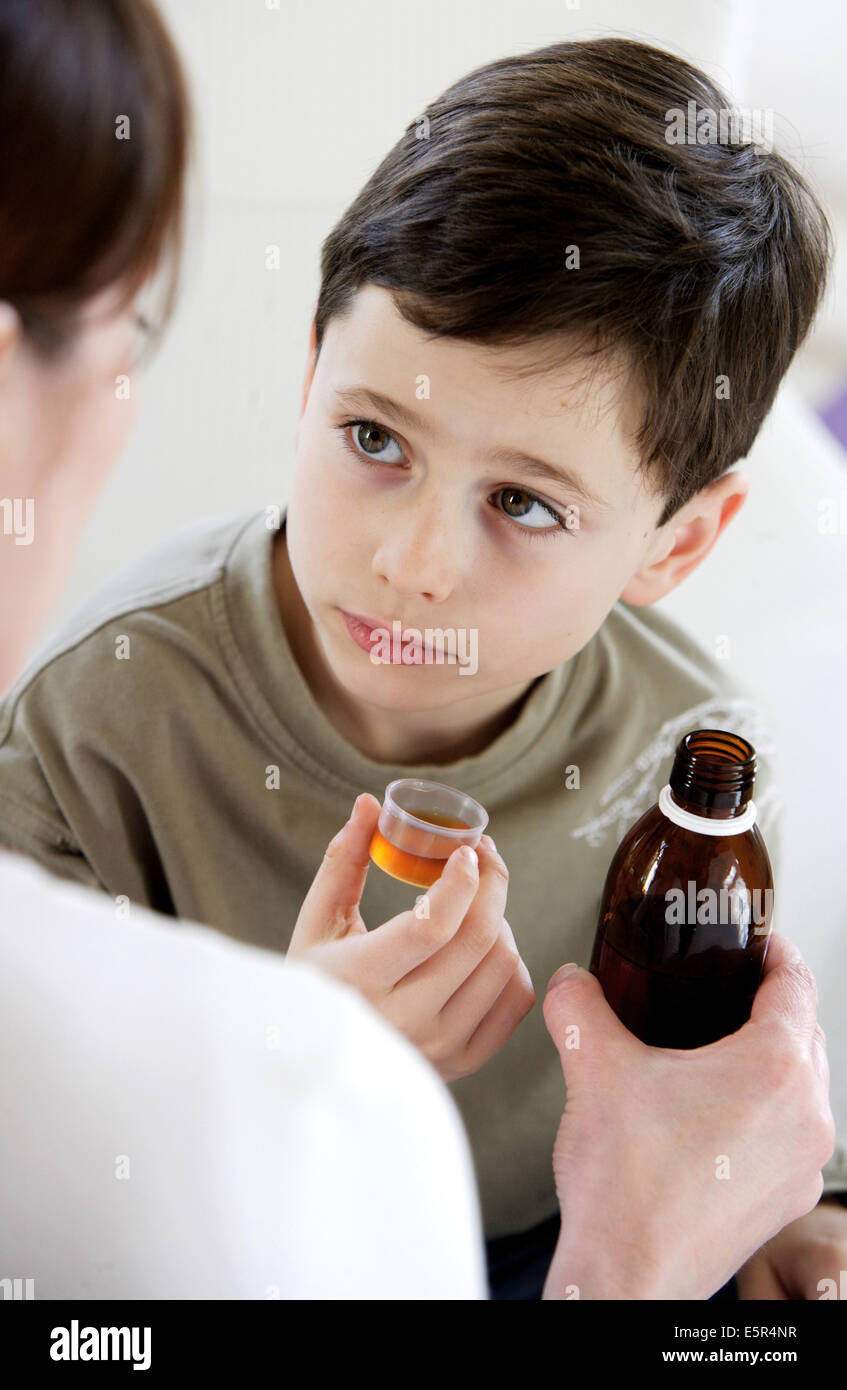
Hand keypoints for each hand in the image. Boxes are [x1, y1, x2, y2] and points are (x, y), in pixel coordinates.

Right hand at [288, 793, 534, 1080]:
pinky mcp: (463, 1062)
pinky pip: (516, 1000)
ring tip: (473, 905)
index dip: (461, 880)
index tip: (467, 850)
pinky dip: (510, 961)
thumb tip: (368, 804)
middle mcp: (405, 1020)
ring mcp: (439, 1046)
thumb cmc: (315, 981)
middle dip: (492, 884)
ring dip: (499, 920)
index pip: (431, 926)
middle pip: (478, 940)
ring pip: (504, 965)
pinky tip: (482, 945)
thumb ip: (344, 860)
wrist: (314, 1060)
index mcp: (362, 980)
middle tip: (482, 857)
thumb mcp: (317, 922)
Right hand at [540, 931, 834, 1299]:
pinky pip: (789, 1135)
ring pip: (801, 1086)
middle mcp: (804, 1114)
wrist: (627, 1275)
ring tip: (713, 1054)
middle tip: (723, 990)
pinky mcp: (785, 1201)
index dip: (773, 951)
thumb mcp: (593, 1067)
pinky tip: (710, 1117)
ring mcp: (801, 1164)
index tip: (754, 942)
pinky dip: (761, 1113)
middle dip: (766, 1005)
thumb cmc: (625, 1185)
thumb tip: (572, 982)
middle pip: (804, 1033)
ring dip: (768, 1062)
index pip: (794, 982)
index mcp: (774, 1067)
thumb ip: (578, 1006)